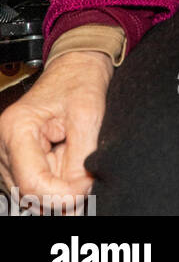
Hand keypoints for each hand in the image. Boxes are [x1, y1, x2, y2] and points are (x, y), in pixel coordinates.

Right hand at [0, 51, 111, 210]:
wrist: (77, 66)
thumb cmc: (80, 80)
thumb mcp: (87, 115)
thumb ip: (81, 157)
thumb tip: (79, 191)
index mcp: (16, 129)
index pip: (32, 183)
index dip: (61, 195)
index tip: (86, 189)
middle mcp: (5, 145)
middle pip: (30, 191)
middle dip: (62, 191)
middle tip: (86, 176)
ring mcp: (9, 155)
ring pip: (33, 192)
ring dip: (59, 186)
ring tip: (76, 158)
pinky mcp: (19, 160)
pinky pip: (37, 183)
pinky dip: (56, 180)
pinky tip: (68, 160)